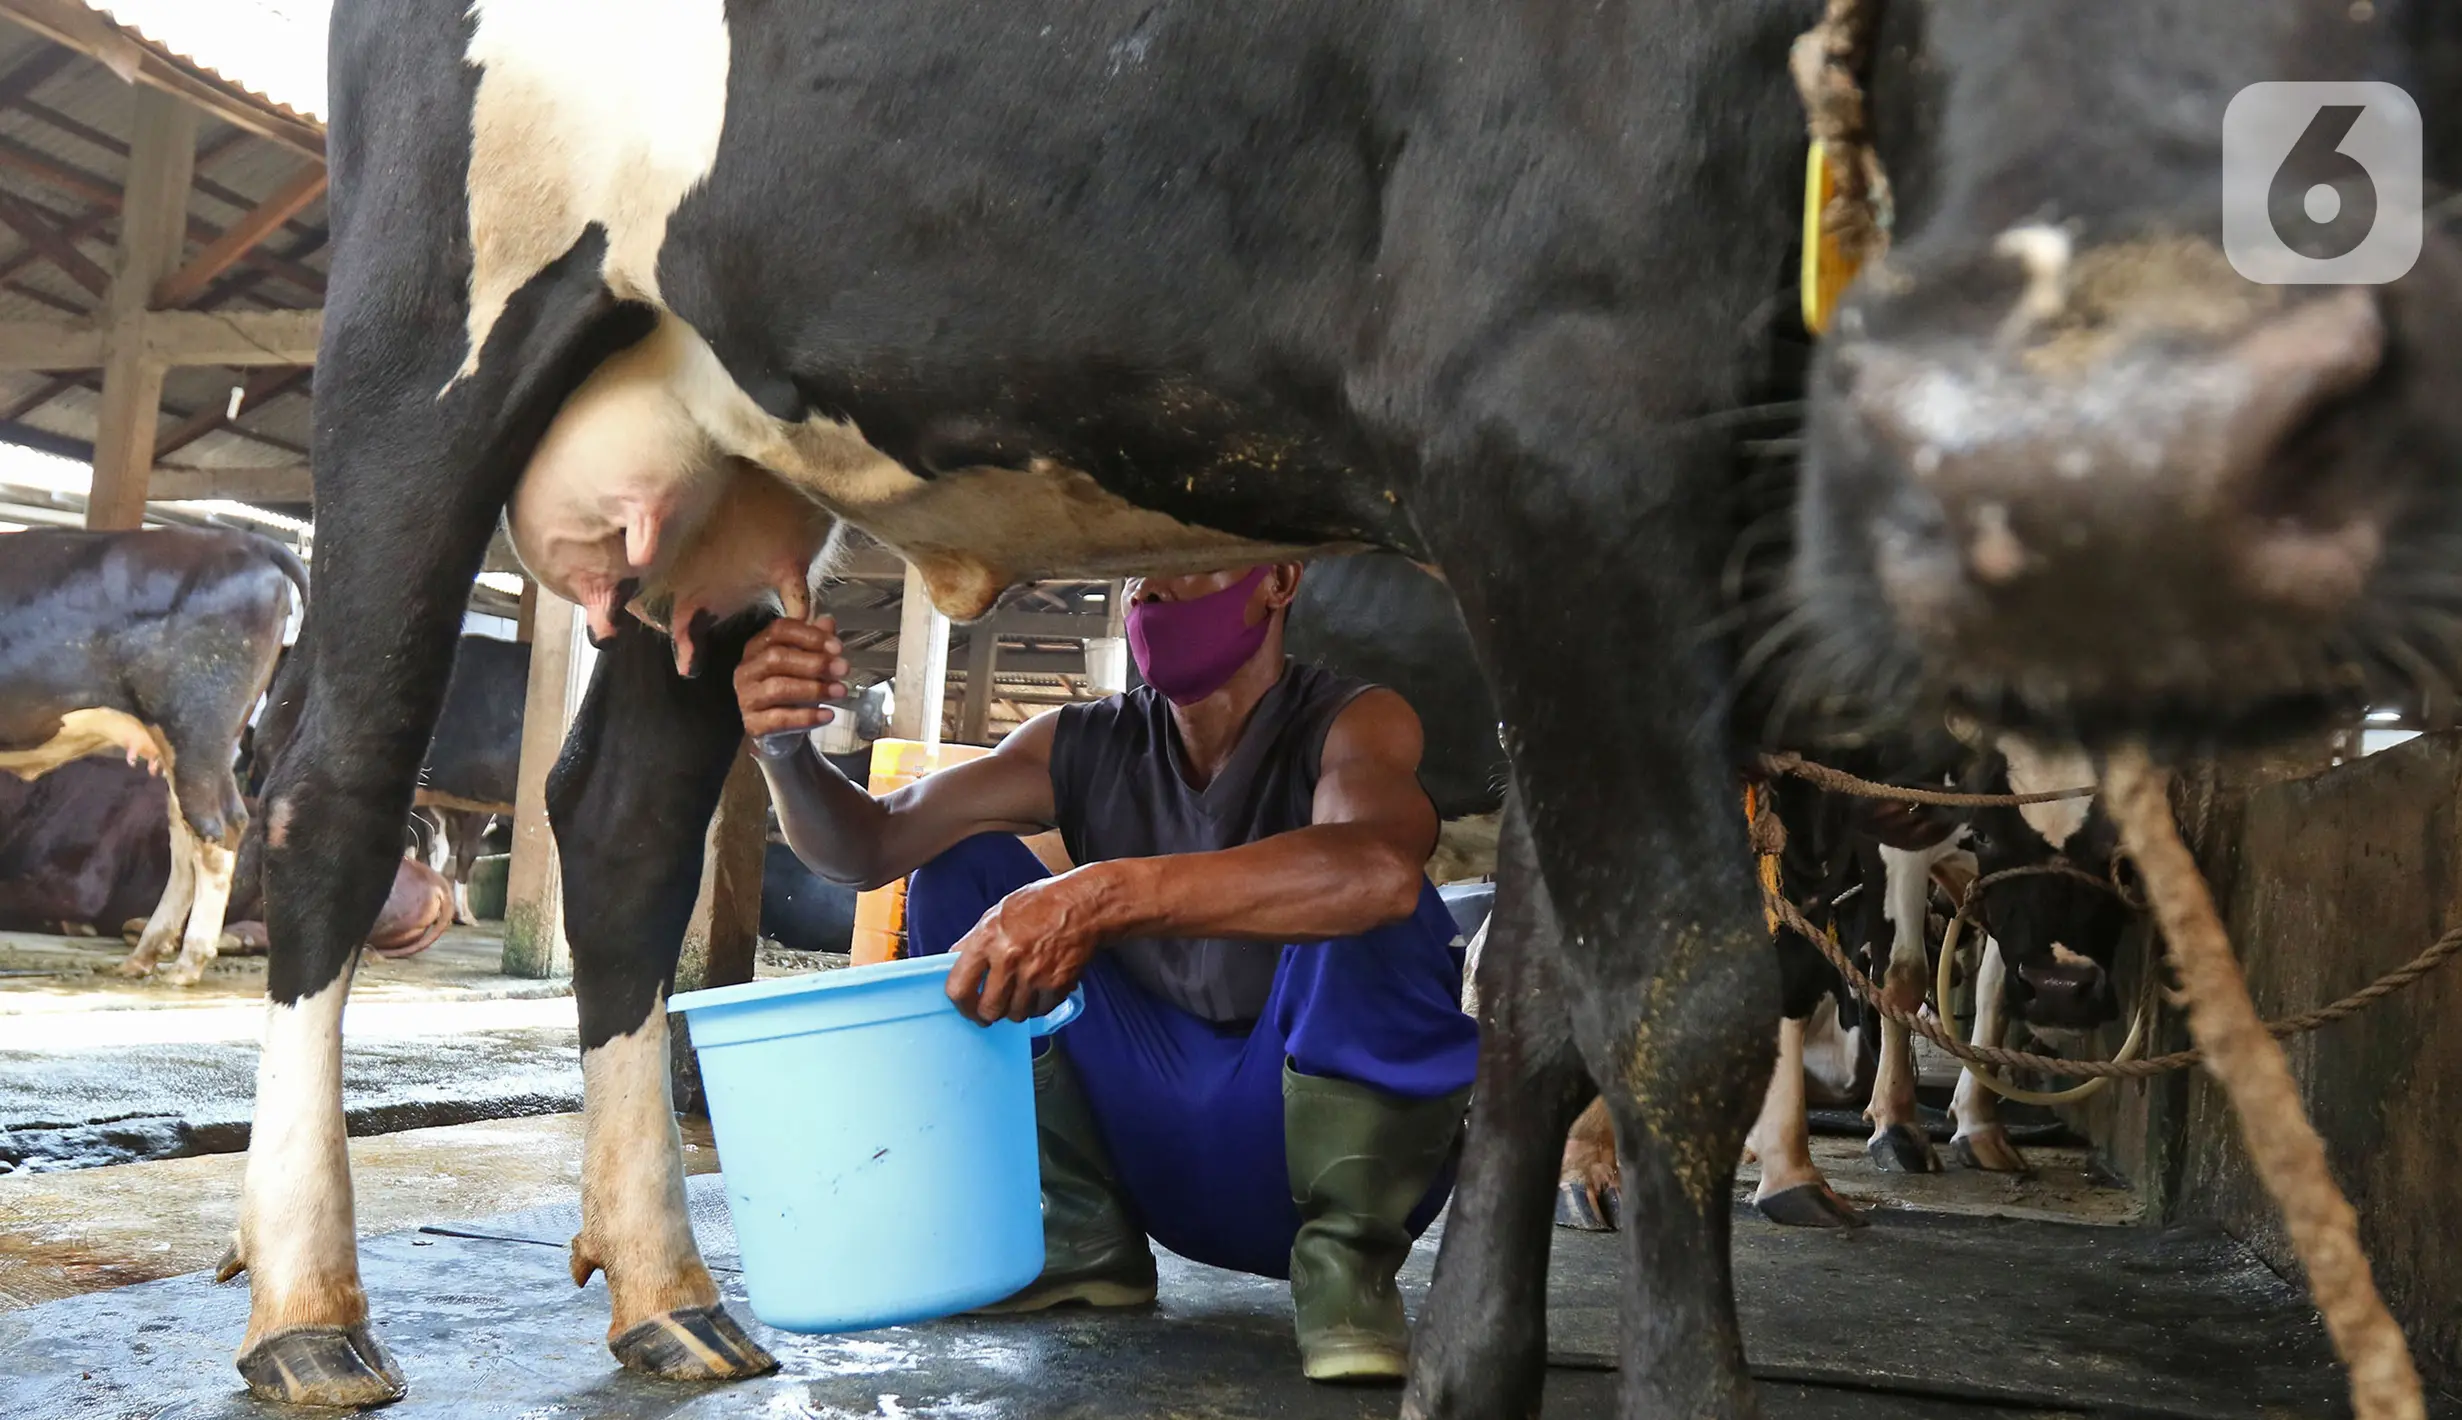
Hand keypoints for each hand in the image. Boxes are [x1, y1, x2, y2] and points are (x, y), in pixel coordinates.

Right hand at [734, 616, 849, 738]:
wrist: (777, 728)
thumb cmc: (791, 686)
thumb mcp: (804, 661)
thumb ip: (815, 641)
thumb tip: (828, 621)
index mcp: (758, 646)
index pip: (779, 631)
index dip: (810, 636)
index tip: (838, 647)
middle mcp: (747, 669)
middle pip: (776, 658)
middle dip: (815, 663)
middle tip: (843, 669)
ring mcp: (746, 697)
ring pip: (778, 688)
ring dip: (814, 689)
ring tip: (841, 691)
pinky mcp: (753, 723)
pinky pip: (779, 719)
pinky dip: (806, 717)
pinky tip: (828, 714)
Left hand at [945, 869, 1112, 1023]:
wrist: (1083, 906)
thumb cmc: (1041, 904)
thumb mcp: (997, 913)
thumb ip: (973, 940)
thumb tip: (953, 961)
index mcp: (987, 940)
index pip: (959, 989)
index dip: (961, 1005)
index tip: (967, 1007)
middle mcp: (1009, 960)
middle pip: (989, 1010)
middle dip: (989, 1013)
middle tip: (993, 1008)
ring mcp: (1035, 975)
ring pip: (1015, 1014)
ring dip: (1016, 1008)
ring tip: (1021, 991)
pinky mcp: (1057, 985)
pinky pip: (1040, 1010)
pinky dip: (1039, 1005)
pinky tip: (1040, 988)